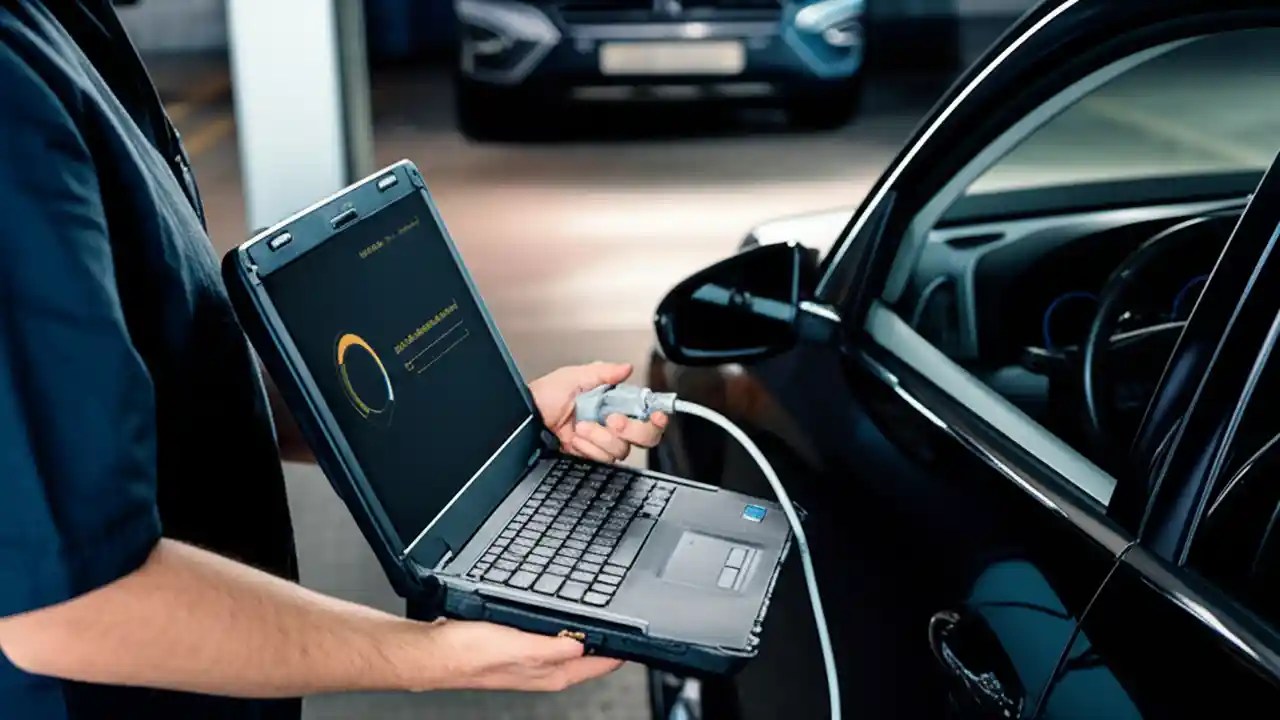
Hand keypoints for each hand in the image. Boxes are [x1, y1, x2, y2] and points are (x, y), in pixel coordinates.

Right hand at [420, 620, 622, 691]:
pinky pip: (548, 635)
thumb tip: (584, 648)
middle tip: (623, 621)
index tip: (638, 638)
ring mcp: (529, 658)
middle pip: (587, 656)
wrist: (434, 651)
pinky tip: (557, 614)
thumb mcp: (519, 646)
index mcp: (550, 673)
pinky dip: (558, 625)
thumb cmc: (468, 654)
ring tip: (599, 616)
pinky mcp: (515, 645)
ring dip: (583, 632)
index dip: (620, 651)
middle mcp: (542, 668)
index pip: (598, 665)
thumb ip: (553, 648)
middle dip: (605, 640)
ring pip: (568, 645)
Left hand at [529, 362, 668, 462]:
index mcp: (613, 403)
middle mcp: (611, 424)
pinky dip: (588, 449)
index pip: (647, 414)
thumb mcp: (573, 377)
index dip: (657, 418)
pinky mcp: (589, 457)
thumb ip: (602, 372)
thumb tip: (625, 368)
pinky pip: (601, 460)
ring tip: (581, 426)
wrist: (525, 417)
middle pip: (644, 437)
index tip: (657, 416)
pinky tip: (575, 439)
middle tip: (612, 420)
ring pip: (621, 450)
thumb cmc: (544, 395)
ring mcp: (600, 442)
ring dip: (600, 437)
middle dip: (631, 429)